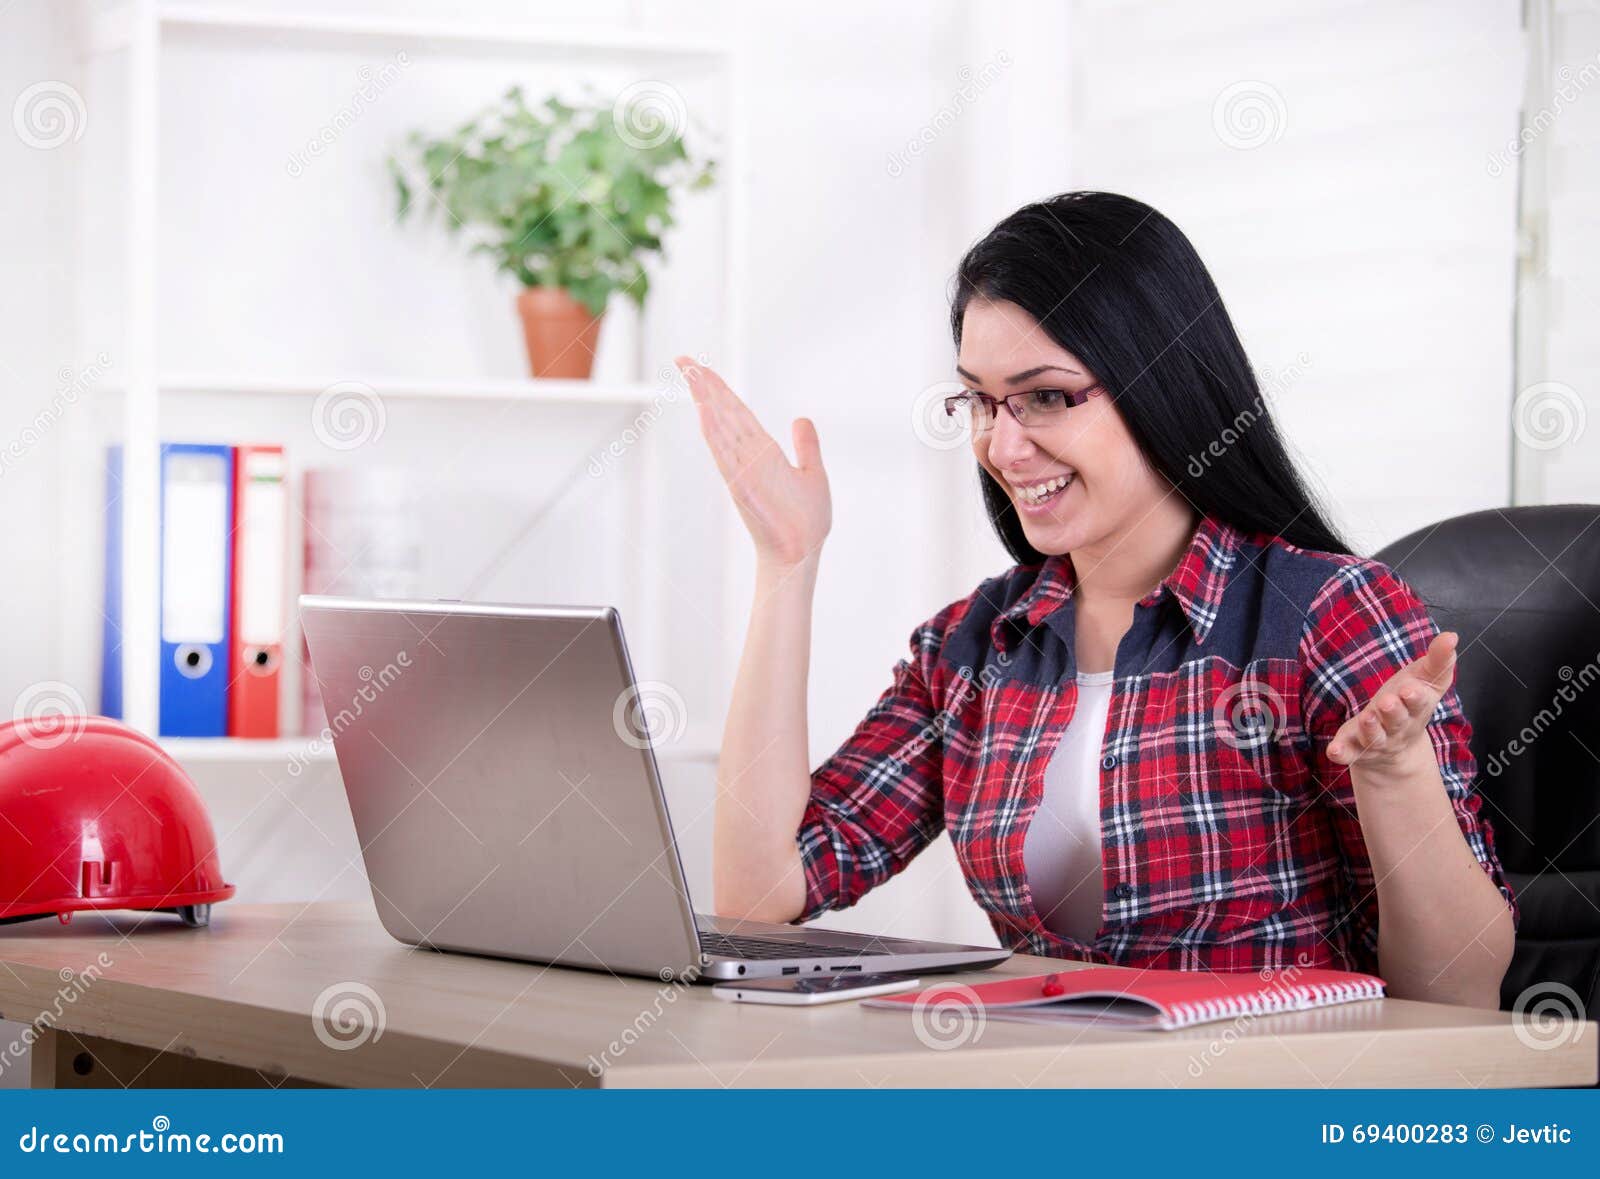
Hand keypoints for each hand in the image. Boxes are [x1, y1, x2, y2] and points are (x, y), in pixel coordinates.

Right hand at [676, 356, 831, 569]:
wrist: (802, 553)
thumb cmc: (806, 521)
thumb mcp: (813, 473)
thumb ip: (806, 446)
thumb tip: (801, 419)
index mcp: (763, 451)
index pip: (737, 411)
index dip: (719, 388)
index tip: (701, 367)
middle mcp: (748, 457)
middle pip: (722, 413)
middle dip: (704, 385)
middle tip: (682, 359)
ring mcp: (742, 471)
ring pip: (720, 428)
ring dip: (705, 401)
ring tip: (690, 375)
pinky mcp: (743, 487)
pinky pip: (725, 456)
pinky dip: (714, 435)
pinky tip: (704, 413)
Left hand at [1326, 631, 1457, 775]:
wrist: (1400, 748)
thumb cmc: (1411, 704)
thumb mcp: (1425, 680)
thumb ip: (1438, 660)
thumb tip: (1451, 636)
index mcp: (1416, 709)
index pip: (1419, 702)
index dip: (1414, 697)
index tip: (1409, 688)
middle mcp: (1398, 727)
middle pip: (1396, 720)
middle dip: (1393, 711)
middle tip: (1387, 702)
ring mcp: (1377, 740)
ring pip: (1374, 737)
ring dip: (1370, 729)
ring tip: (1366, 718)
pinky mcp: (1356, 749)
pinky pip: (1349, 753)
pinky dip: (1343, 753)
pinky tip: (1334, 750)